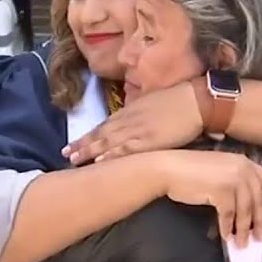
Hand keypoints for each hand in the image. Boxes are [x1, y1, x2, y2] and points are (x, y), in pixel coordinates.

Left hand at [62, 80, 202, 164]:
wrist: (197, 100)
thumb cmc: (179, 99)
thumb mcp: (152, 102)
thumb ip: (138, 112)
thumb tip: (128, 119)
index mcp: (130, 111)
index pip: (104, 125)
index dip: (88, 135)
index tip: (72, 142)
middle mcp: (130, 120)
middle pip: (101, 133)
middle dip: (82, 144)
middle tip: (65, 153)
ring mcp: (138, 130)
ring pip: (108, 142)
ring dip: (90, 150)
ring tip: (73, 159)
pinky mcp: (150, 141)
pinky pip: (126, 150)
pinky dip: (111, 156)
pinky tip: (99, 162)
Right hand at [152, 149, 261, 246]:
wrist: (169, 168)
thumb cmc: (191, 170)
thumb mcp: (221, 169)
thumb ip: (237, 180)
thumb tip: (250, 207)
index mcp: (244, 162)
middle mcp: (242, 168)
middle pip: (259, 200)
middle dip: (260, 221)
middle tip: (261, 237)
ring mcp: (232, 179)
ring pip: (245, 210)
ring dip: (244, 230)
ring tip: (243, 243)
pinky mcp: (221, 190)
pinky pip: (229, 215)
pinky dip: (227, 227)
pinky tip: (225, 236)